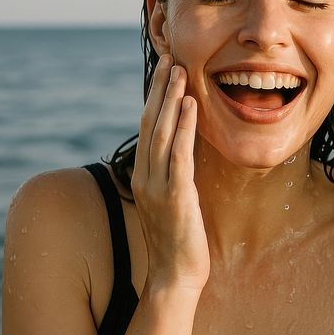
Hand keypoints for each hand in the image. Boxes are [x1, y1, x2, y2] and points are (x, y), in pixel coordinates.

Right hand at [131, 55, 209, 292]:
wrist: (175, 276)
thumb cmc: (180, 240)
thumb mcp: (175, 199)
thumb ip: (176, 173)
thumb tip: (188, 148)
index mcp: (143, 176)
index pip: (146, 127)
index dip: (155, 96)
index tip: (165, 70)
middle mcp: (144, 177)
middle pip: (149, 123)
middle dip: (160, 88)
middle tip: (170, 58)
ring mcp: (157, 187)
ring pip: (160, 133)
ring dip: (171, 99)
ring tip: (180, 71)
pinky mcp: (176, 197)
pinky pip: (178, 155)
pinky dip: (183, 128)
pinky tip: (190, 106)